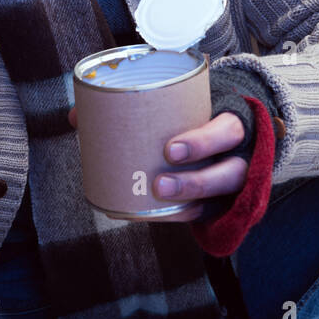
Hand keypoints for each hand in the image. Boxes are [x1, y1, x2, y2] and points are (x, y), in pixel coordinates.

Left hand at [67, 107, 248, 222]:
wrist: (228, 135)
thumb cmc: (194, 115)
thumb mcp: (180, 104)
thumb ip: (136, 103)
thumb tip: (78, 115)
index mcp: (232, 126)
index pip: (229, 131)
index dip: (203, 142)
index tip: (170, 149)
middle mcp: (239, 157)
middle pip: (230, 173)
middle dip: (195, 182)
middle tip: (158, 183)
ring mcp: (233, 183)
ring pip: (220, 199)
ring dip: (187, 202)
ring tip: (156, 201)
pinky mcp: (222, 201)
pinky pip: (204, 214)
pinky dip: (178, 215)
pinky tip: (151, 215)